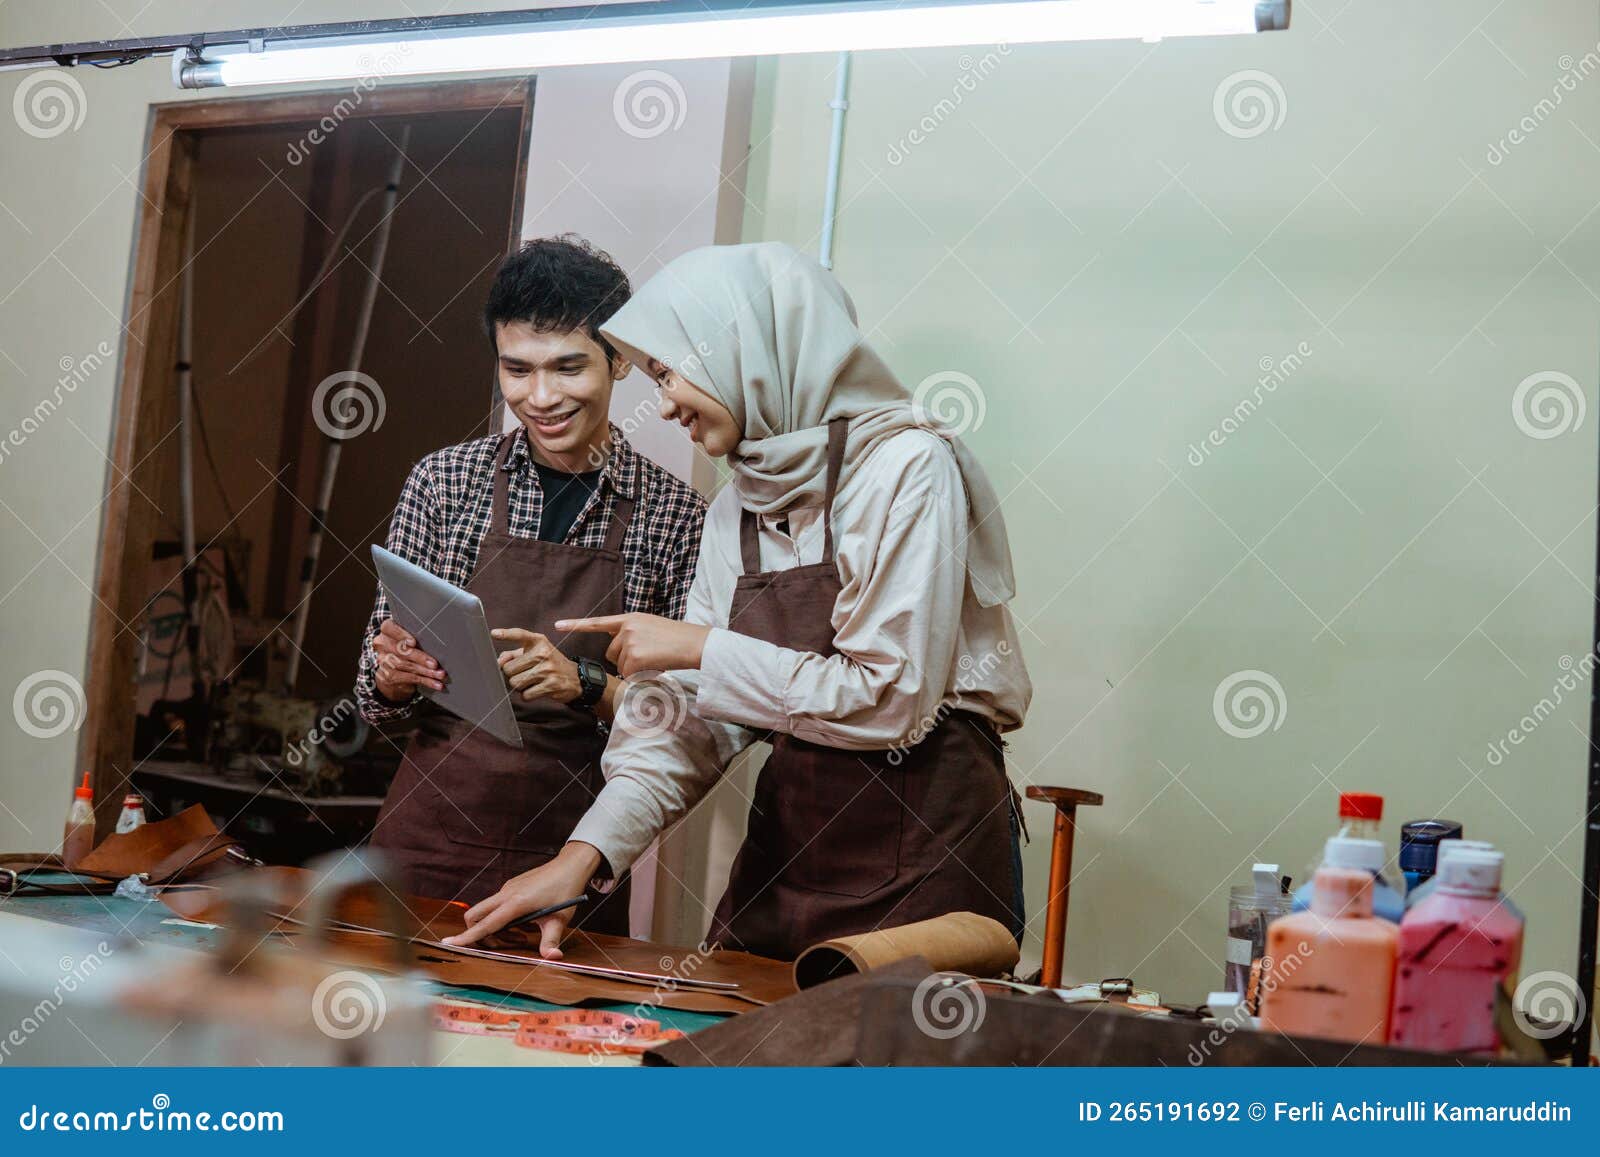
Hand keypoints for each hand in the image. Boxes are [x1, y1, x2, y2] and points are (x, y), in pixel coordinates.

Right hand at [371, 618, 445, 699]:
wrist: (396, 672)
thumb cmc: (409, 649)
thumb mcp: (412, 640)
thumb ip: (419, 636)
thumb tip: (441, 642)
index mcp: (387, 631)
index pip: (389, 627)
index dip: (401, 634)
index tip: (414, 642)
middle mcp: (382, 645)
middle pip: (399, 650)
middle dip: (419, 657)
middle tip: (434, 664)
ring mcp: (383, 661)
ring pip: (404, 666)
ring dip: (426, 672)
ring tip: (440, 674)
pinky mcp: (388, 676)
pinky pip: (409, 678)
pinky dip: (426, 681)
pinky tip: (437, 684)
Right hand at [441, 842, 602, 955]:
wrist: (570, 865)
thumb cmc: (566, 890)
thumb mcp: (560, 918)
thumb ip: (551, 940)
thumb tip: (552, 958)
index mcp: (515, 903)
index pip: (485, 924)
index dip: (467, 937)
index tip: (449, 944)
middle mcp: (506, 894)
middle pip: (475, 914)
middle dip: (478, 933)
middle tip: (501, 945)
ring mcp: (507, 889)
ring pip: (487, 911)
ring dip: (496, 929)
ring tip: (522, 938)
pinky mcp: (511, 887)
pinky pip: (497, 906)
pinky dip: (504, 920)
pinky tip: (526, 924)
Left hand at [493, 628, 579, 702]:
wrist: (576, 678)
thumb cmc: (549, 664)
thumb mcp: (534, 653)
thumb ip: (513, 654)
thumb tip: (499, 661)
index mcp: (539, 641)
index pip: (520, 635)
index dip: (506, 634)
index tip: (493, 633)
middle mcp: (543, 653)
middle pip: (509, 669)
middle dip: (512, 674)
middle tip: (524, 673)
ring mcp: (548, 669)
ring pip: (516, 683)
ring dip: (520, 686)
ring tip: (531, 682)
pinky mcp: (551, 685)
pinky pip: (526, 695)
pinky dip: (528, 695)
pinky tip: (537, 689)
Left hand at [553, 613, 709, 677]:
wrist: (695, 643)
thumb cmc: (679, 639)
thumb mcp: (652, 628)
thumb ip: (634, 635)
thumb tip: (622, 654)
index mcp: (630, 618)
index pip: (598, 622)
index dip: (576, 624)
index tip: (557, 625)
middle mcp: (627, 628)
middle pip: (612, 654)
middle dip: (626, 661)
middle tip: (649, 657)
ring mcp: (630, 642)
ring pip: (621, 666)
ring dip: (636, 669)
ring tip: (657, 659)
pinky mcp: (635, 657)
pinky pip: (631, 675)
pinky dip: (643, 676)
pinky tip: (657, 666)